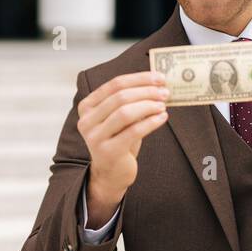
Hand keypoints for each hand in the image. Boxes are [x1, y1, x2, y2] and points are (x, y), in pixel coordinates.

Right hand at [77, 70, 170, 223]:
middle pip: (120, 97)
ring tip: (163, 105)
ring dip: (148, 105)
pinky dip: (151, 122)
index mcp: (87, 107)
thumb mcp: (120, 119)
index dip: (139, 79)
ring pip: (125, 112)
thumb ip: (131, 101)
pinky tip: (163, 117)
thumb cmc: (118, 141)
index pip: (114, 84)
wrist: (110, 173)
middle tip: (165, 92)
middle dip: (146, 91)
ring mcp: (95, 137)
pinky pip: (133, 131)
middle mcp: (86, 121)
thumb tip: (157, 83)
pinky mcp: (108, 151)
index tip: (159, 77)